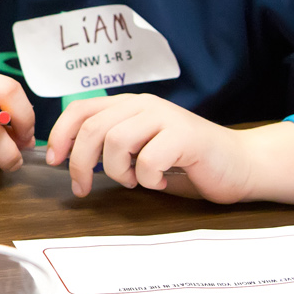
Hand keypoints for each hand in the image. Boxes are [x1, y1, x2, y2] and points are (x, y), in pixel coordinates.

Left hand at [45, 94, 260, 200]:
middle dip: (79, 163)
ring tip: (134, 181)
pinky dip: (148, 178)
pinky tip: (160, 181)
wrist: (240, 165)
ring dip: (118, 171)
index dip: (60, 134)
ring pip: (115, 141)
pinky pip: (148, 159)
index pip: (80, 109)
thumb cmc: (186, 162)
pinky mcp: (185, 136)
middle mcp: (144, 105)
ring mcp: (166, 117)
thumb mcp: (140, 149)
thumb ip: (110, 145)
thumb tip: (68, 158)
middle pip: (92, 129)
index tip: (53, 161)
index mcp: (128, 105)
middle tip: (83, 188)